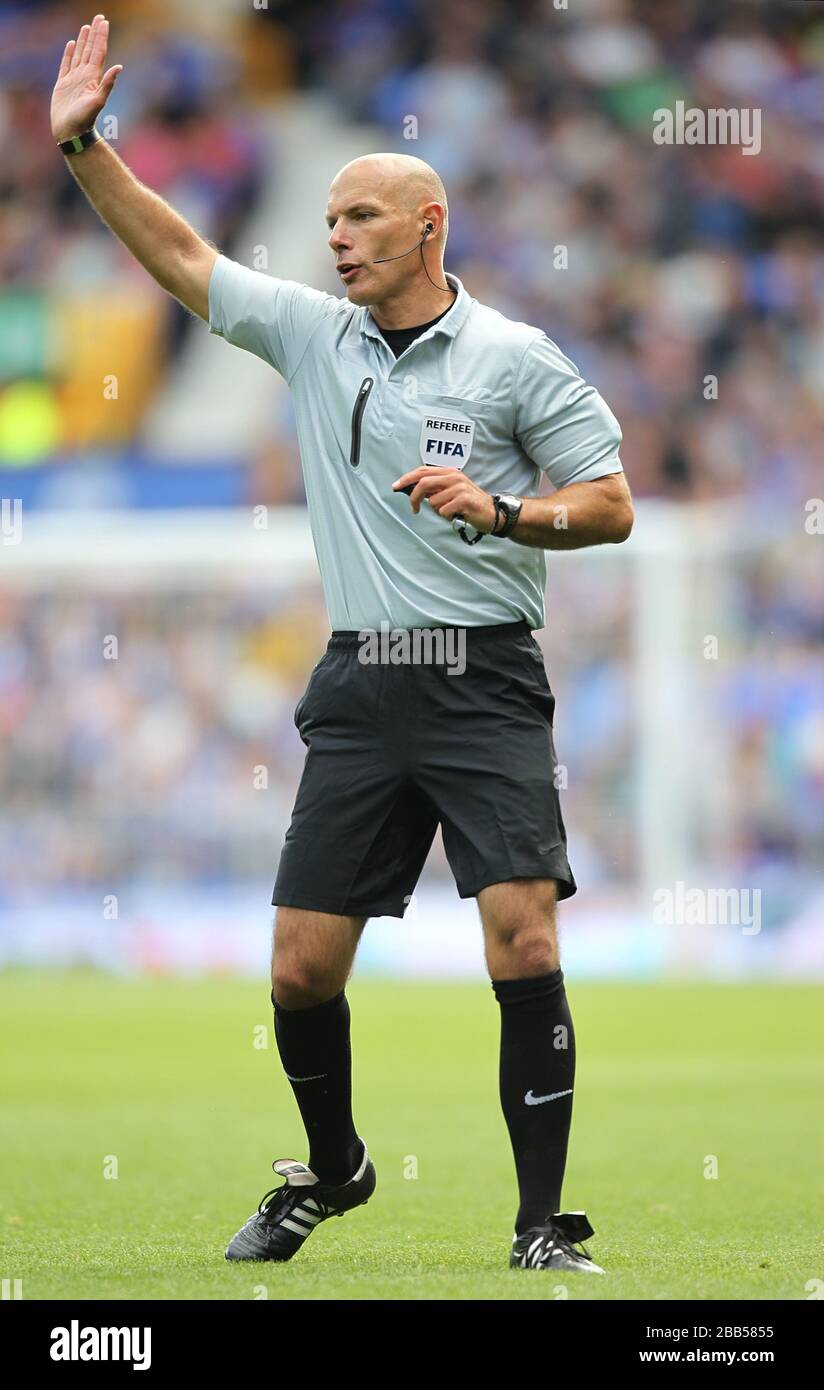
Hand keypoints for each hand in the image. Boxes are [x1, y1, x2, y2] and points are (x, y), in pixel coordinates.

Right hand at [51, 13, 122, 144]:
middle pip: (90, 49)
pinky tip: (71, 44)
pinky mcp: (63, 85)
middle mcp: (85, 76)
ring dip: (83, 40)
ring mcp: (74, 79)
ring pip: (79, 54)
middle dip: (95, 33)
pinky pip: (66, 64)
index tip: (104, 21)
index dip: (101, 36)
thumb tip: (119, 67)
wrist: (71, 133)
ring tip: (86, 27)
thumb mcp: (98, 101)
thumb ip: (107, 84)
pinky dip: (69, 53)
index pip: (98, 51)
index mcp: (93, 77)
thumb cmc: (84, 120)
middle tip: (99, 17)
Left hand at [392, 466, 497, 532]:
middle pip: (423, 483)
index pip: (422, 471)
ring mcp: (460, 487)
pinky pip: (443, 510)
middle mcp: (454, 476)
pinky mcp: (464, 500)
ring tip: (450, 511)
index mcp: (448, 472)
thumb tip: (412, 490)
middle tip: (414, 509)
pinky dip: (446, 516)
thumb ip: (434, 488)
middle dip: (414, 498)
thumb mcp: (450, 490)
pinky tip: (457, 514)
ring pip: (433, 501)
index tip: (395, 486)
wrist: (492, 512)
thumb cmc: (468, 503)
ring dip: (438, 510)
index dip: (406, 478)